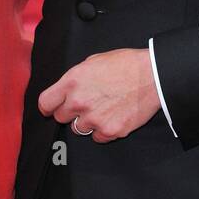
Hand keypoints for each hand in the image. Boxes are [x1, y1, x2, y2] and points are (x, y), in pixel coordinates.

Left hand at [38, 48, 160, 142]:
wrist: (152, 75)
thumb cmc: (125, 64)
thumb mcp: (93, 61)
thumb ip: (76, 78)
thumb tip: (68, 89)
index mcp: (72, 82)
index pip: (46, 103)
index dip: (48, 106)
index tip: (52, 108)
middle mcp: (79, 102)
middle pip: (61, 117)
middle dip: (70, 112)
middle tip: (86, 105)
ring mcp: (94, 118)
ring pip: (78, 129)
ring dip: (87, 122)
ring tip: (103, 109)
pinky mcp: (110, 130)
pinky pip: (97, 137)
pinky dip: (103, 130)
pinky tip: (113, 117)